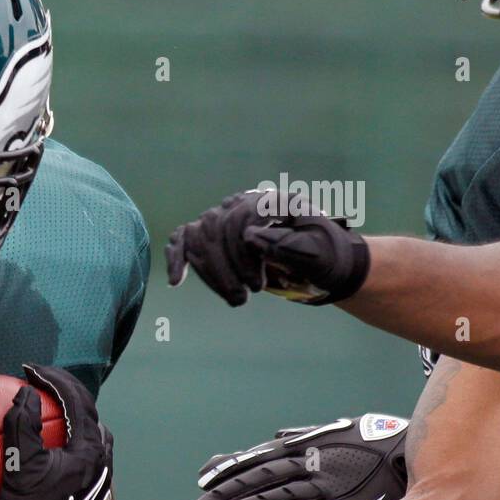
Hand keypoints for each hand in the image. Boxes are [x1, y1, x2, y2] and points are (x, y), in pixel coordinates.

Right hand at [0, 364, 112, 499]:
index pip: (77, 400)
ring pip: (93, 439)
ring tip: (51, 414)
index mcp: (89, 451)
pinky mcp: (91, 498)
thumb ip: (23, 424)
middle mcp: (102, 464)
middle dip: (68, 396)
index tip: (30, 371)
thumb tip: (26, 394)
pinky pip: (86, 458)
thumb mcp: (19, 465)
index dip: (53, 379)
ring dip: (75, 421)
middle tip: (43, 385)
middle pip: (91, 416)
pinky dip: (72, 443)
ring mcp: (99, 482)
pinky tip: (52, 452)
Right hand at [166, 189, 369, 305]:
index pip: (242, 217)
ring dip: (210, 273)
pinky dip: (177, 259)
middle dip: (226, 269)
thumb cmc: (323, 257)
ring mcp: (225, 218)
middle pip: (217, 227)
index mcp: (273, 200)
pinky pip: (184, 240)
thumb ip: (288, 243)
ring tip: (233, 299)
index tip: (255, 285)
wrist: (320, 262)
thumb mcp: (318, 252)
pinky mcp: (213, 237)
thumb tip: (248, 236)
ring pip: (199, 237)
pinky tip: (176, 281)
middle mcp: (244, 203)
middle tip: (243, 299)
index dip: (243, 254)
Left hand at [194, 413, 408, 499]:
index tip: (202, 479)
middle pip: (259, 482)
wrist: (422, 459)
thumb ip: (304, 438)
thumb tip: (273, 440)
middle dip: (226, 495)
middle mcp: (312, 467)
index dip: (229, 469)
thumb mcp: (339, 432)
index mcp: (308, 448)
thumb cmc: (379, 443)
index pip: (258, 460)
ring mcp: (326, 489)